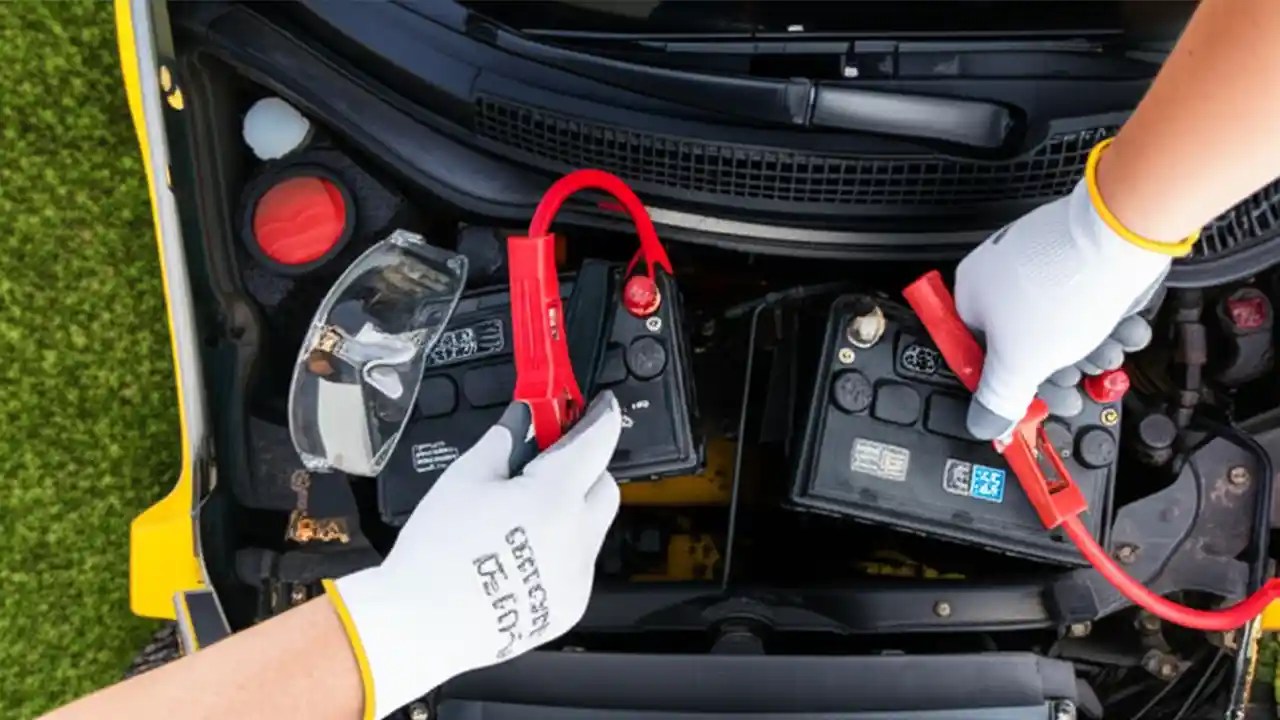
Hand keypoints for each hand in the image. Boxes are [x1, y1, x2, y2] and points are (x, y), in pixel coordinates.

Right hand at [325, 392, 621, 717]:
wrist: (419, 625)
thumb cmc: (436, 553)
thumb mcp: (465, 478)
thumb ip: (506, 441)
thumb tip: (526, 419)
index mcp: (555, 498)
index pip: (599, 443)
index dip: (601, 418)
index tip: (599, 407)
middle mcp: (577, 539)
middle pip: (604, 487)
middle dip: (583, 470)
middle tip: (545, 465)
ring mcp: (577, 577)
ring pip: (591, 529)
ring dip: (570, 513)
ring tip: (520, 519)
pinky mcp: (569, 606)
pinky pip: (578, 565)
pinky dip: (560, 551)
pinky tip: (518, 556)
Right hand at [955, 180, 1167, 438]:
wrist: (1122, 234)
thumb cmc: (1063, 284)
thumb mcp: (1022, 361)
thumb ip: (999, 397)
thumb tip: (983, 424)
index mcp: (973, 295)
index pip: (980, 355)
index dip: (1008, 388)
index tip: (1031, 407)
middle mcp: (1002, 277)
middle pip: (1025, 345)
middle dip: (1059, 372)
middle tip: (1077, 389)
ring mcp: (1042, 266)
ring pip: (1062, 327)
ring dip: (1090, 350)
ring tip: (1108, 354)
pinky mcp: (1079, 259)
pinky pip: (1087, 302)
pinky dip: (1109, 322)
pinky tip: (1124, 330)